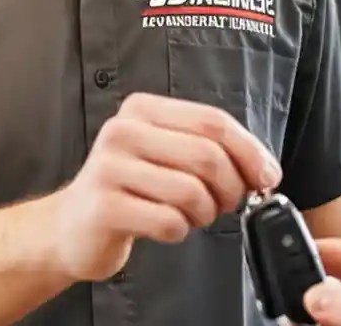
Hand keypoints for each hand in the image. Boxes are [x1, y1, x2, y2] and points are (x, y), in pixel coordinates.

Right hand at [50, 92, 281, 281]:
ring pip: (191, 191)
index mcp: (142, 108)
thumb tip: (264, 171)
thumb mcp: (167, 155)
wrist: (72, 227)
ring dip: (204, 213)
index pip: (213, 121)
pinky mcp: (104, 206)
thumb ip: (211, 150)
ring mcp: (109, 167)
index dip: (249, 151)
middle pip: (207, 156)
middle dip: (231, 188)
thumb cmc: (131, 189)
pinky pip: (168, 221)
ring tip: (192, 216)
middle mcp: (123, 130)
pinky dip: (179, 231)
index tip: (267, 177)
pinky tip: (165, 227)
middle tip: (227, 204)